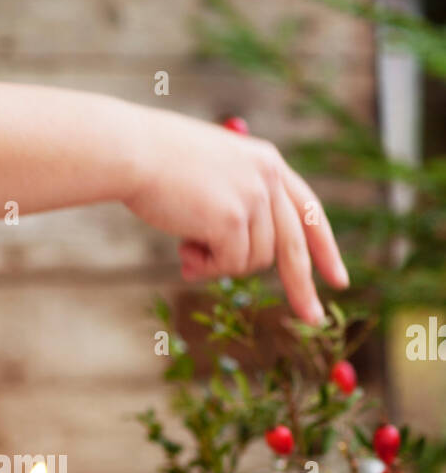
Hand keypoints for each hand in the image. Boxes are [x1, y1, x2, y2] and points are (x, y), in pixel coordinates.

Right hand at [125, 109, 348, 323]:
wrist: (132, 153)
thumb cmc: (158, 165)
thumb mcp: (212, 176)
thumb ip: (235, 208)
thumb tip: (238, 260)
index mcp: (267, 163)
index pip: (307, 210)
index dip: (324, 248)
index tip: (338, 279)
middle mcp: (268, 178)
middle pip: (294, 246)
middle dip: (303, 288)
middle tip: (313, 319)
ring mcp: (253, 198)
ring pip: (253, 261)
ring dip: (219, 265)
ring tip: (187, 248)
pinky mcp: (233, 219)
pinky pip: (228, 265)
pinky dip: (205, 266)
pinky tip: (182, 247)